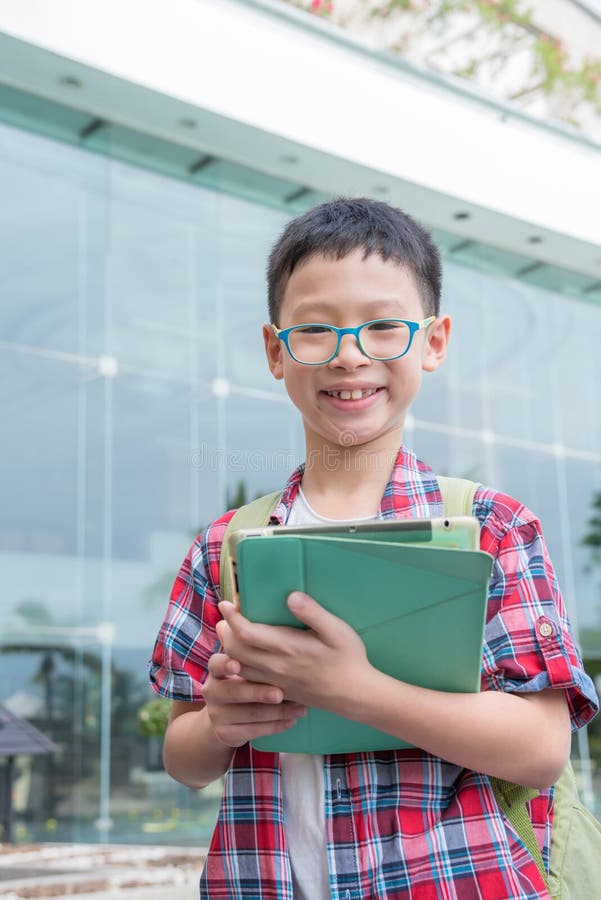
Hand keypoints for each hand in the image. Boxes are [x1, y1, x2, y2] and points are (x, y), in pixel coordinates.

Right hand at [201, 650, 306, 747]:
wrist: (225, 718)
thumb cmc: (245, 680)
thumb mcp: (243, 664)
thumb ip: (249, 646)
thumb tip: (253, 609)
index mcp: (216, 670)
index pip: (216, 663)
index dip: (225, 664)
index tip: (237, 664)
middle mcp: (212, 691)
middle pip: (234, 692)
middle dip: (259, 693)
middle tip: (280, 693)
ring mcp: (216, 714)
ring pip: (249, 714)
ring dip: (277, 712)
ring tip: (300, 708)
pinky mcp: (225, 733)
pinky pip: (253, 731)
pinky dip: (275, 726)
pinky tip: (292, 720)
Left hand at [217, 592, 371, 715]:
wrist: (354, 695)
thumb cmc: (348, 658)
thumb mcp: (337, 631)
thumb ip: (313, 613)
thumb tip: (291, 596)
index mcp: (287, 647)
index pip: (246, 633)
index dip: (232, 617)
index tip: (226, 603)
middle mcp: (275, 666)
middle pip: (235, 650)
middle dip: (225, 631)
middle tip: (225, 617)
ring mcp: (275, 681)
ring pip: (239, 666)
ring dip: (229, 649)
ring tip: (230, 633)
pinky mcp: (278, 691)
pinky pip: (248, 680)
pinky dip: (239, 667)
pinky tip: (244, 658)